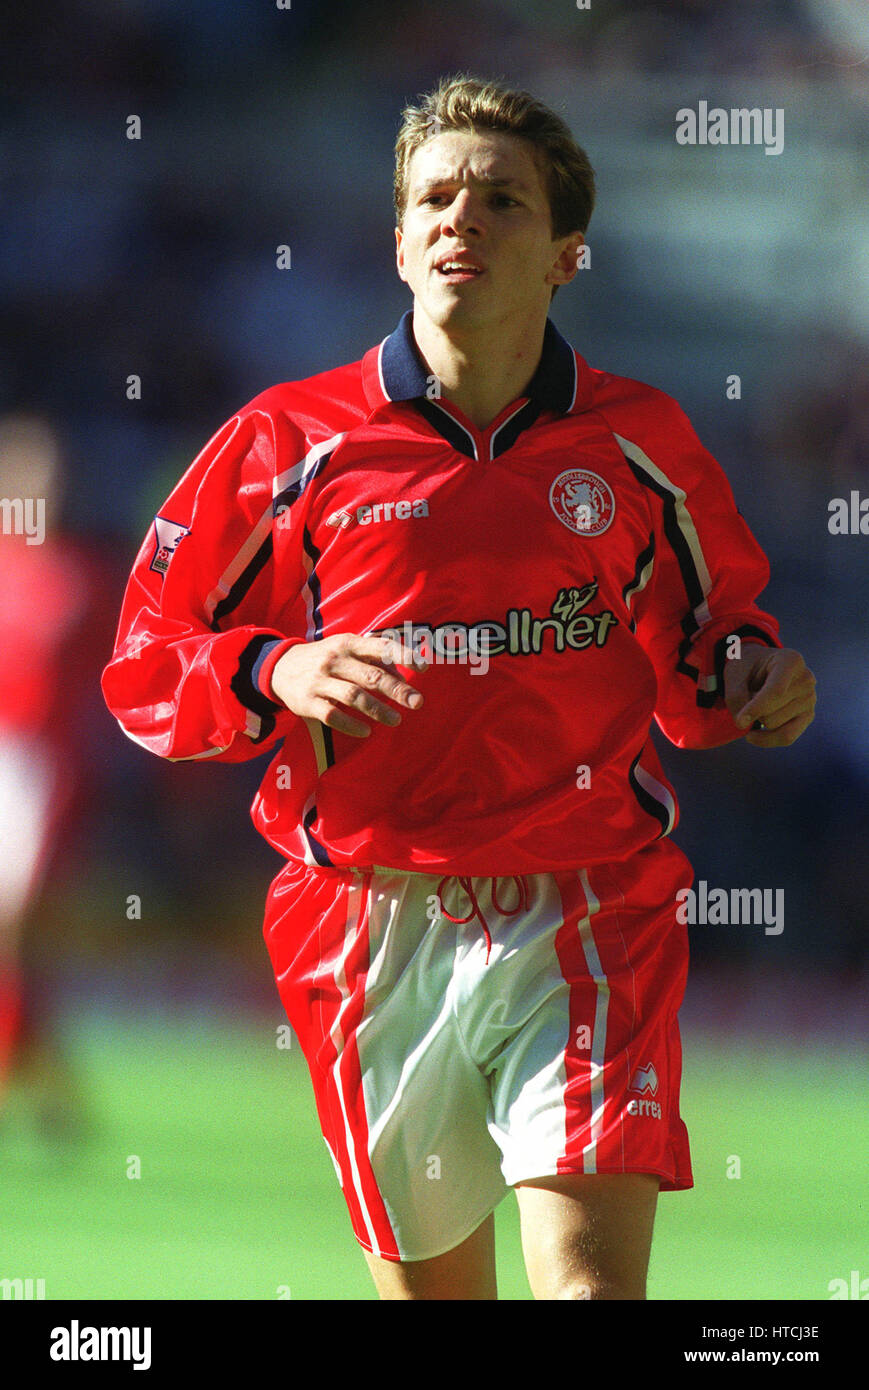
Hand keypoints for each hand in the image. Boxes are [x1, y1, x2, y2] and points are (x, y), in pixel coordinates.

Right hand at [269, 633, 425, 737]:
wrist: (280, 667)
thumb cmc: (326, 658)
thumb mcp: (347, 648)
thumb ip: (375, 658)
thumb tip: (405, 676)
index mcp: (349, 643)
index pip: (381, 647)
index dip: (404, 656)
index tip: (423, 669)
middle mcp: (335, 659)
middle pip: (371, 676)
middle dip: (397, 690)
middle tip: (417, 702)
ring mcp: (320, 681)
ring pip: (354, 697)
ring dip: (378, 710)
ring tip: (396, 720)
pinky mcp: (308, 702)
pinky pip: (332, 716)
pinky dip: (351, 725)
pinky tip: (367, 732)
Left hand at [724, 646, 815, 746]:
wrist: (758, 667)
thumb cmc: (747, 668)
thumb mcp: (734, 675)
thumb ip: (736, 699)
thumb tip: (747, 728)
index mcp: (791, 660)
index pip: (776, 691)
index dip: (756, 708)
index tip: (739, 722)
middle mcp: (806, 679)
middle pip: (772, 712)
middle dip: (752, 710)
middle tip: (749, 694)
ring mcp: (810, 698)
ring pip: (774, 726)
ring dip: (758, 719)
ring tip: (759, 701)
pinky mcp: (808, 715)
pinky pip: (787, 737)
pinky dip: (767, 739)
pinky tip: (754, 732)